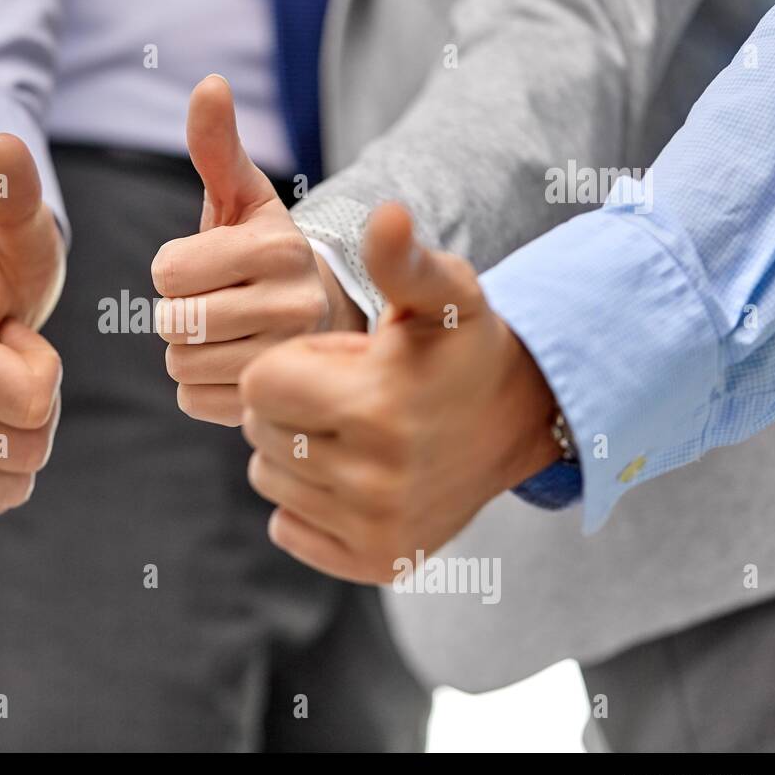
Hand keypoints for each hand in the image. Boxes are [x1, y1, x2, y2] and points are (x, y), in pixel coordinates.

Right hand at [0, 133, 63, 513]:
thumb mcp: (19, 232)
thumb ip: (12, 194)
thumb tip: (2, 144)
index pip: (32, 403)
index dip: (43, 368)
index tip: (10, 334)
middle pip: (24, 449)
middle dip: (37, 406)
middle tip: (5, 361)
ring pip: (12, 482)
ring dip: (21, 436)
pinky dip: (2, 466)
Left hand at [152, 74, 362, 425]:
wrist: (320, 321)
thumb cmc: (264, 253)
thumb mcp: (244, 197)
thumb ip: (218, 146)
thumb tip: (208, 83)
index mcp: (280, 250)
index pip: (167, 271)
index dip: (174, 268)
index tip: (210, 266)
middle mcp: (295, 307)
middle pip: (171, 322)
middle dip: (179, 310)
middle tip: (217, 303)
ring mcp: (288, 365)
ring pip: (179, 365)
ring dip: (186, 350)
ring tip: (226, 334)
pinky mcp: (275, 409)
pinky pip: (192, 401)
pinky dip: (199, 387)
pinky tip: (232, 366)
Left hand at [238, 203, 560, 582]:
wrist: (517, 422)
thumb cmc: (462, 346)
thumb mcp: (443, 293)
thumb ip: (401, 258)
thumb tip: (382, 211)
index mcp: (378, 408)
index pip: (258, 385)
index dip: (292, 361)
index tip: (342, 359)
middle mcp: (376, 480)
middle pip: (258, 432)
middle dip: (291, 404)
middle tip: (351, 394)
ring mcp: (375, 528)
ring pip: (269, 476)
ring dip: (296, 449)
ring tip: (356, 430)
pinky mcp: (375, 562)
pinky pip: (286, 525)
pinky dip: (307, 500)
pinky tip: (355, 473)